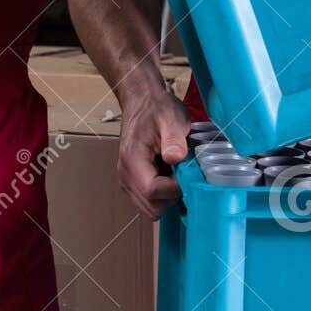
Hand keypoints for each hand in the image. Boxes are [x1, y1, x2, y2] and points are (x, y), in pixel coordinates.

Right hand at [117, 76, 191, 218]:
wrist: (142, 101)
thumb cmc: (156, 108)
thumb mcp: (171, 118)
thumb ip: (174, 139)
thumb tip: (175, 158)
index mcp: (132, 159)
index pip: (152, 191)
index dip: (174, 188)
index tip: (185, 173)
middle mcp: (125, 174)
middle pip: (152, 207)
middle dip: (171, 195)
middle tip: (181, 172)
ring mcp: (127, 181)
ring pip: (151, 208)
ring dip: (167, 195)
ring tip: (174, 171)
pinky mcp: (133, 183)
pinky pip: (150, 201)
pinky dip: (162, 194)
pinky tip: (168, 173)